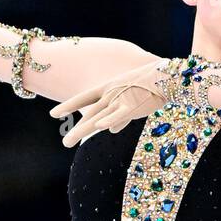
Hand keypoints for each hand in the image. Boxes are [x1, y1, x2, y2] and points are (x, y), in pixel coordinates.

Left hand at [48, 58, 169, 146]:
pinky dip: (109, 120)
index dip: (69, 105)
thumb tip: (112, 131)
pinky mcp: (132, 106)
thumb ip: (120, 118)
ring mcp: (119, 100)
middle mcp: (110, 95)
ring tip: (68, 142)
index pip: (84, 98)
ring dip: (82, 130)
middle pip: (89, 114)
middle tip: (64, 143)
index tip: (54, 114)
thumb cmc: (150, 86)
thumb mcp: (131, 100)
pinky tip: (98, 127)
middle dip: (76, 129)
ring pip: (97, 118)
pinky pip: (119, 115)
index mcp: (108, 88)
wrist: (166, 76)